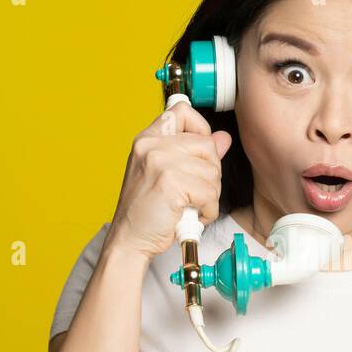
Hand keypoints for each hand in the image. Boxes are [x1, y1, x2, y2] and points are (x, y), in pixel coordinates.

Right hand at [110, 99, 233, 259]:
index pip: (183, 111)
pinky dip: (208, 210)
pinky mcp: (171, 183)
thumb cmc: (146, 211)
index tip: (200, 153)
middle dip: (210, 173)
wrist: (129, 240)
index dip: (201, 129)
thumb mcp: (166, 174)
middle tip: (195, 192)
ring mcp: (160, 162)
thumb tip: (222, 138)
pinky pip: (210, 192)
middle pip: (207, 145)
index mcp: (148, 139)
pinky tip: (192, 215)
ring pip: (212, 171)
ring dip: (210, 195)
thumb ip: (194, 154)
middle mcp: (151, 145)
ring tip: (191, 206)